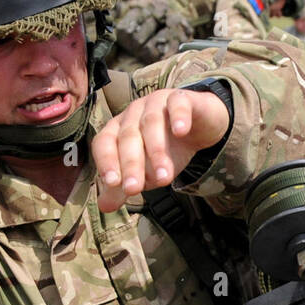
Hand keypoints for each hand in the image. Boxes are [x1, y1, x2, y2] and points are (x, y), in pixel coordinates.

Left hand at [93, 87, 230, 211]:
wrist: (200, 126)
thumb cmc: (167, 147)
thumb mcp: (147, 170)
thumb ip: (125, 186)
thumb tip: (105, 207)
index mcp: (119, 129)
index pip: (105, 143)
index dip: (106, 162)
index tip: (113, 184)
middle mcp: (134, 113)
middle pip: (128, 137)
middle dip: (131, 164)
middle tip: (134, 189)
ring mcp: (156, 102)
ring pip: (151, 123)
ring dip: (156, 151)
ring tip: (164, 177)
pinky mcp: (182, 97)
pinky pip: (178, 103)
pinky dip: (179, 116)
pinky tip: (181, 132)